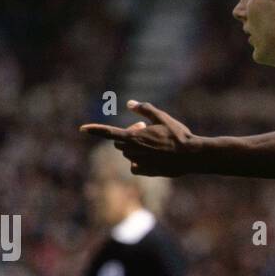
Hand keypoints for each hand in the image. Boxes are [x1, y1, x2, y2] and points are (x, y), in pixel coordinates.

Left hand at [80, 101, 195, 174]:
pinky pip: (134, 167)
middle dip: (128, 135)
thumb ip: (144, 109)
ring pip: (128, 154)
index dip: (95, 130)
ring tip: (153, 143)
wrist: (192, 156)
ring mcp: (140, 163)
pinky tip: (152, 157)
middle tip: (144, 128)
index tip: (82, 128)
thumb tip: (130, 103)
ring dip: (135, 148)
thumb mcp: (162, 117)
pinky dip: (138, 162)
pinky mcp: (147, 172)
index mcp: (135, 137)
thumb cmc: (178, 135)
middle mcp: (134, 151)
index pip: (109, 133)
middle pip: (120, 142)